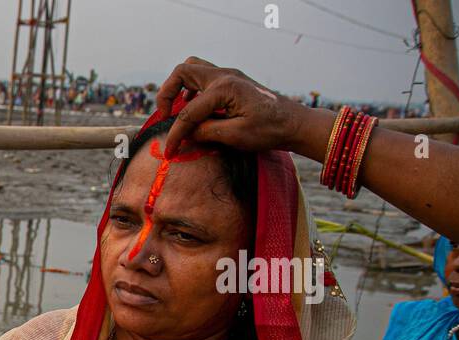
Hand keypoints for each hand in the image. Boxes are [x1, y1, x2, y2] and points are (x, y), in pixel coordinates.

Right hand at [155, 57, 308, 157]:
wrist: (294, 123)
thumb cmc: (269, 130)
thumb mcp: (235, 136)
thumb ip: (205, 132)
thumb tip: (186, 133)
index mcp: (225, 88)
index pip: (188, 112)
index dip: (175, 133)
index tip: (169, 152)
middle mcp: (224, 75)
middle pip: (182, 72)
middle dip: (166, 94)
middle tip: (164, 116)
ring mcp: (229, 75)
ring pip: (192, 68)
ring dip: (178, 87)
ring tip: (176, 110)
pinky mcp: (232, 80)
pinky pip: (203, 75)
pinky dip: (192, 89)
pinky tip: (194, 107)